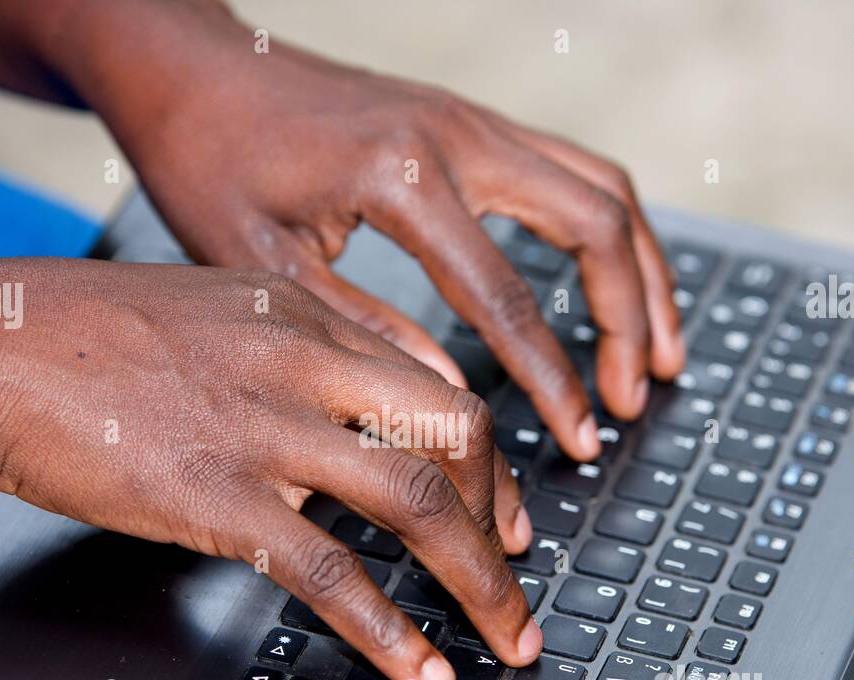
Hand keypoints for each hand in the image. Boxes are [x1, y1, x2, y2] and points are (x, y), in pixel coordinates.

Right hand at [0, 258, 540, 679]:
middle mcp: (307, 368)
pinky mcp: (217, 498)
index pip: (440, 388)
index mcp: (308, 321)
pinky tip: (416, 668)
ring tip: (503, 637)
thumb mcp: (212, 312)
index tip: (504, 511)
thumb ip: (291, 355)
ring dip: (477, 581)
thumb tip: (350, 414)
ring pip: (417, 502)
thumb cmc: (83, 333)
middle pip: (459, 435)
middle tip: (515, 575)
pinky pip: (329, 574)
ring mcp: (267, 432)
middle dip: (506, 518)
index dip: (490, 462)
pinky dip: (387, 630)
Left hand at [70, 0, 684, 460]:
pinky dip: (612, 229)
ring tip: (661, 350)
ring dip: (644, 271)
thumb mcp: (264, 265)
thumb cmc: (208, 160)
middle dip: (632, 321)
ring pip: (604, 186)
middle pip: (597, 225)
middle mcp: (458, 135)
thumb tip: (452, 396)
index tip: (580, 436)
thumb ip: (365, 330)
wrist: (192, 68)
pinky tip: (618, 278)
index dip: (555, 380)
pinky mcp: (469, 120)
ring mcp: (472, 118)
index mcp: (403, 178)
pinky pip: (574, 169)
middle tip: (633, 397)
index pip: (510, 299)